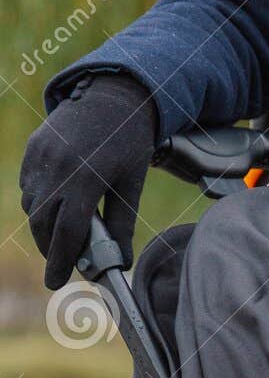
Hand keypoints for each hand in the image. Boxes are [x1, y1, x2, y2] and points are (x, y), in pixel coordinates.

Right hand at [20, 71, 158, 289]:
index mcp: (85, 179)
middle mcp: (57, 168)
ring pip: (32, 206)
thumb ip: (122, 225)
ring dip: (43, 227)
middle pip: (42, 224)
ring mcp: (40, 156)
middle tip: (60, 264)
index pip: (66, 232)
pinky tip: (56, 206)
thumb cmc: (129, 142)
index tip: (56, 281)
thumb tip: (119, 262)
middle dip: (49, 249)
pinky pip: (28, 186)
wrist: (113, 96)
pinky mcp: (33, 148)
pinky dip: (38, 202)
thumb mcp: (131, 185)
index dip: (61, 261)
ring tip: (62, 236)